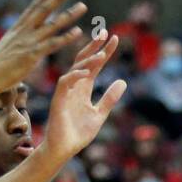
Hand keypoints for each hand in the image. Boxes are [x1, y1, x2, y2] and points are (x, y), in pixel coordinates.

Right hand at [0, 0, 85, 90]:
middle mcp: (24, 31)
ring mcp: (29, 42)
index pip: (33, 7)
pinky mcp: (33, 55)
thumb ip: (16, 39)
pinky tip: (78, 32)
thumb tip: (18, 36)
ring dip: (69, 14)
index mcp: (17, 29)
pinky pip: (53, 44)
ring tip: (83, 6)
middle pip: (44, 10)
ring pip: (53, 25)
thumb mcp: (6, 47)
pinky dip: (66, 37)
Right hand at [43, 32, 125, 162]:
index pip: (95, 65)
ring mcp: (65, 91)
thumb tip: (123, 81)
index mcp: (84, 88)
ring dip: (88, 60)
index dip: (104, 51)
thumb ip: (110, 99)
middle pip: (84, 60)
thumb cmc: (78, 134)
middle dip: (94, 46)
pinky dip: (76, 76)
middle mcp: (74, 86)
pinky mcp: (58, 99)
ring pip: (75, 68)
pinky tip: (88, 73)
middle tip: (104, 32)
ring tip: (102, 54)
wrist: (63, 150)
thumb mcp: (99, 114)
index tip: (115, 39)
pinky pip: (65, 82)